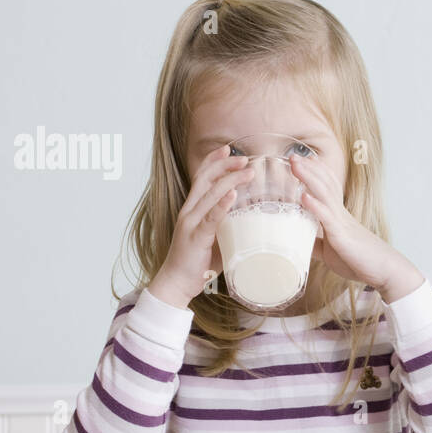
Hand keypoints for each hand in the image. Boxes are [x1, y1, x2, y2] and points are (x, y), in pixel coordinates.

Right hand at [148, 145, 252, 308]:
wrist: (177, 283)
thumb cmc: (199, 262)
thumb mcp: (217, 237)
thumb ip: (229, 225)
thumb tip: (254, 219)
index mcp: (192, 209)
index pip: (201, 178)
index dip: (213, 161)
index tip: (228, 149)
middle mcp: (189, 211)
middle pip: (205, 179)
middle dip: (225, 165)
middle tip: (246, 158)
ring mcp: (191, 223)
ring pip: (210, 194)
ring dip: (231, 180)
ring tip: (248, 172)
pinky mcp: (196, 238)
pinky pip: (210, 218)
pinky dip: (222, 205)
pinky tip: (233, 195)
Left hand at [288, 154, 422, 302]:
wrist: (384, 270)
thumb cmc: (360, 261)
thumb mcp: (332, 252)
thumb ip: (316, 245)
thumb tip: (297, 243)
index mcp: (339, 217)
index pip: (327, 188)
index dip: (316, 173)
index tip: (303, 161)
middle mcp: (340, 214)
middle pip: (324, 184)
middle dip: (308, 169)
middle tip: (292, 156)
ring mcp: (342, 222)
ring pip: (324, 194)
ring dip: (308, 178)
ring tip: (295, 165)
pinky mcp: (342, 235)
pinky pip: (327, 217)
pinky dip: (315, 205)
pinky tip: (304, 196)